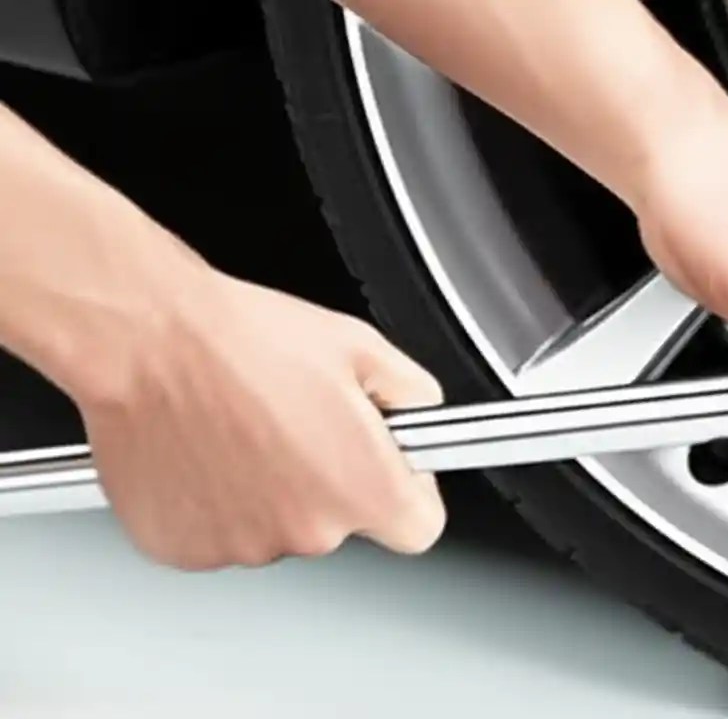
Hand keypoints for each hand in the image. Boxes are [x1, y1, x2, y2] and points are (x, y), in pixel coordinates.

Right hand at [74, 272, 445, 569]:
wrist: (144, 342)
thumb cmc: (242, 340)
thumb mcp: (362, 347)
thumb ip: (411, 393)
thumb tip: (420, 414)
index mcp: (365, 488)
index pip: (420, 528)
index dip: (408, 492)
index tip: (391, 467)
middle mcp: (310, 531)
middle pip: (342, 523)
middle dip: (329, 479)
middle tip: (295, 422)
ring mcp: (244, 547)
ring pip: (277, 527)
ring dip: (268, 490)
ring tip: (242, 427)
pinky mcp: (185, 549)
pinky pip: (219, 531)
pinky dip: (214, 500)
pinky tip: (207, 450)